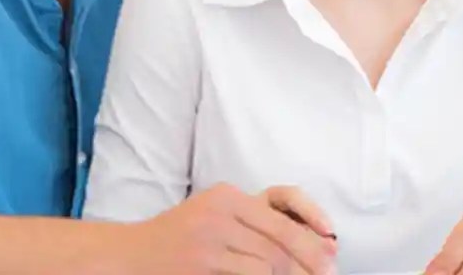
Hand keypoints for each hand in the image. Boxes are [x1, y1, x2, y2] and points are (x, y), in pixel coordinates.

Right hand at [126, 182, 337, 273]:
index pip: (283, 207)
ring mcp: (209, 235)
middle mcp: (220, 208)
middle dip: (308, 260)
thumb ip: (254, 224)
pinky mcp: (201, 261)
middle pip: (280, 238)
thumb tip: (312, 241)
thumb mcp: (216, 219)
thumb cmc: (180, 240)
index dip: (311, 231)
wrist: (129, 255)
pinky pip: (249, 274)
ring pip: (268, 260)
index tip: (333, 247)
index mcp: (228, 194)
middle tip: (329, 274)